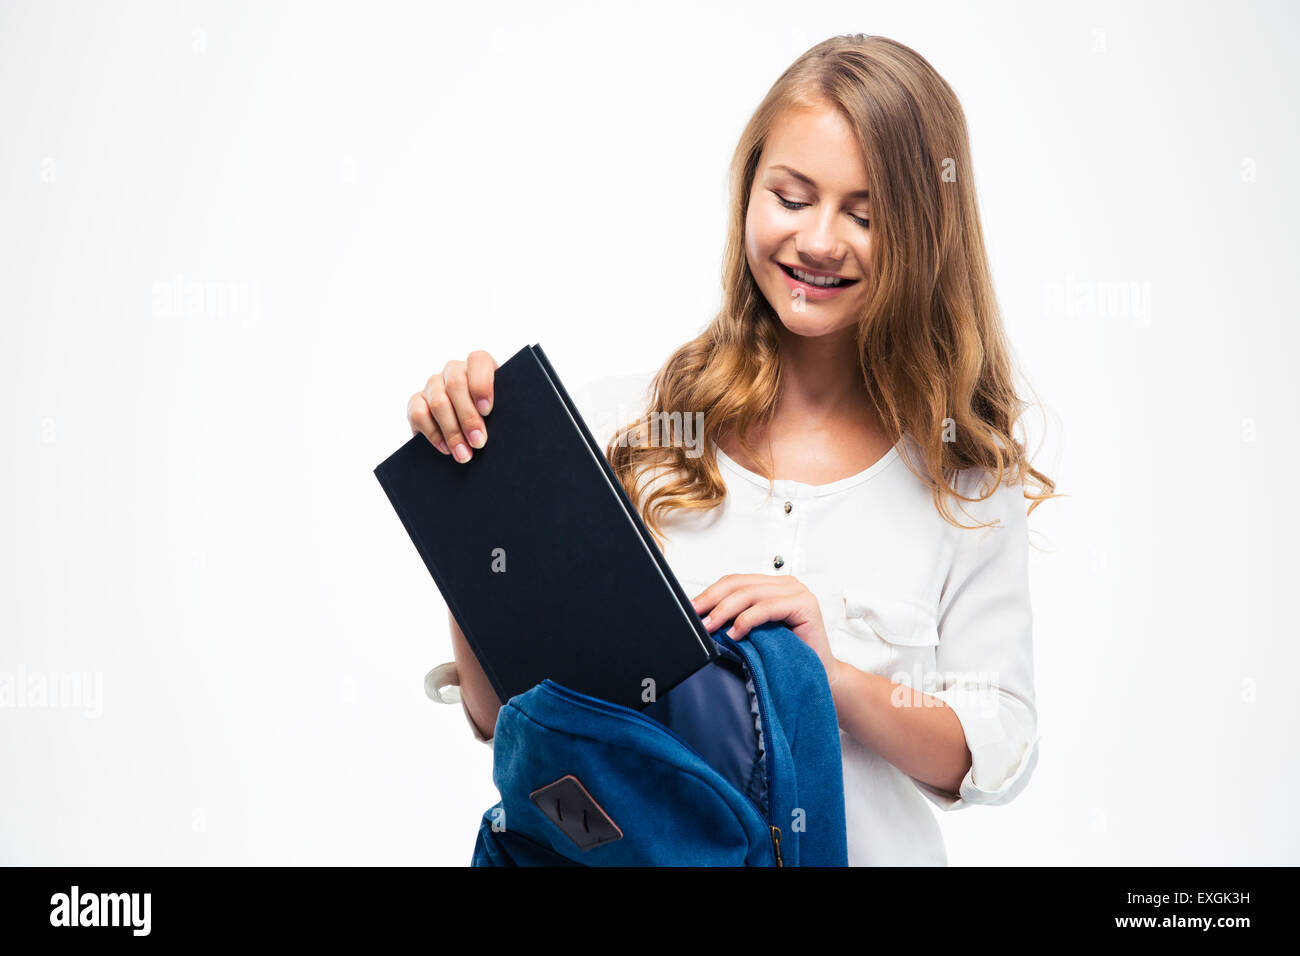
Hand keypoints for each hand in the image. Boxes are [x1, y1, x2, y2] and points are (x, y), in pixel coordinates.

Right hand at [406, 350, 497, 462]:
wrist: (470, 438)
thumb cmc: (493, 423)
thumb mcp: (502, 414)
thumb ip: (503, 413)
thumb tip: (504, 427)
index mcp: (480, 367)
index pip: (478, 360)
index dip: (481, 384)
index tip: (487, 411)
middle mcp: (454, 371)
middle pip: (455, 384)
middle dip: (468, 417)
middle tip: (478, 442)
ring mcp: (434, 384)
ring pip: (438, 402)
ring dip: (452, 432)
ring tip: (464, 454)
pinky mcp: (417, 402)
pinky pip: (418, 413)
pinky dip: (433, 434)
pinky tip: (446, 448)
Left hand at [690, 574, 840, 685]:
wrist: (818, 675)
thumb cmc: (788, 655)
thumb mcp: (755, 632)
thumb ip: (737, 618)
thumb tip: (705, 617)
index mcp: (773, 586)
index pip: (736, 581)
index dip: (711, 592)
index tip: (693, 608)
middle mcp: (786, 584)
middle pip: (740, 584)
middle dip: (714, 600)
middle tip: (698, 618)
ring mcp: (797, 592)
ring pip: (751, 594)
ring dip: (726, 610)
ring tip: (711, 626)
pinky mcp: (805, 605)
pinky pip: (767, 607)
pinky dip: (747, 620)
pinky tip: (735, 633)